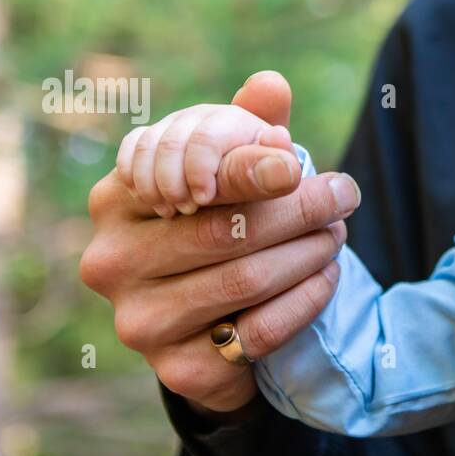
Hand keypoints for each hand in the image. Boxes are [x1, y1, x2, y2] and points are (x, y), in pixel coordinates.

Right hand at [81, 71, 361, 413]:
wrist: (205, 330)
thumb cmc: (216, 228)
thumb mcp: (228, 174)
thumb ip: (246, 129)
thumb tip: (272, 86)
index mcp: (116, 199)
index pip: (190, 178)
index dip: (249, 169)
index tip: (300, 164)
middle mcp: (111, 261)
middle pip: (224, 230)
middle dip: (296, 210)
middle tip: (344, 196)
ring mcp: (138, 321)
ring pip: (243, 281)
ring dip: (306, 254)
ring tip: (337, 234)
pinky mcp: (177, 370)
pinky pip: (259, 332)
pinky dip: (304, 301)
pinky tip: (328, 278)